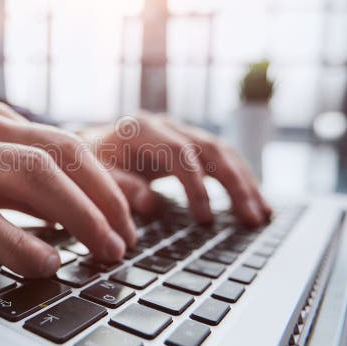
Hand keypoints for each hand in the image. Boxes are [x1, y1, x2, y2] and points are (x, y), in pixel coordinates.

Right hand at [0, 102, 134, 277]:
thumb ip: (17, 186)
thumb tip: (76, 213)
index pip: (67, 147)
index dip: (105, 185)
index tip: (128, 222)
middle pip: (58, 157)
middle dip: (101, 201)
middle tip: (124, 241)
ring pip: (27, 175)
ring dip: (75, 216)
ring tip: (100, 251)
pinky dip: (14, 239)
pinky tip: (41, 261)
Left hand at [90, 113, 270, 225]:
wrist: (83, 146)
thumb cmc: (87, 165)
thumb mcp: (93, 176)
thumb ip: (119, 188)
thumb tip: (151, 204)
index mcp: (141, 129)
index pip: (179, 154)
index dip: (195, 186)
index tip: (205, 219)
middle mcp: (166, 126)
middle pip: (211, 150)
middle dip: (235, 185)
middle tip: (250, 219)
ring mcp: (181, 133)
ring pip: (223, 153)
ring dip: (246, 183)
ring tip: (263, 215)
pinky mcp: (190, 146)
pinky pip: (222, 160)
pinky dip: (241, 181)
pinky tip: (256, 204)